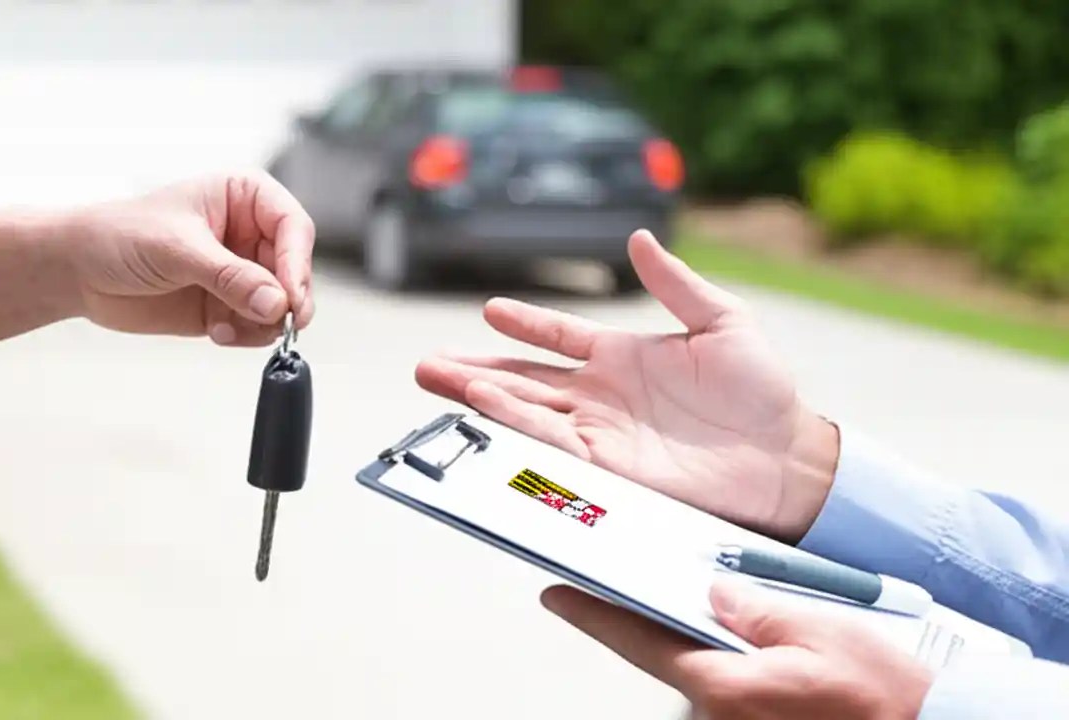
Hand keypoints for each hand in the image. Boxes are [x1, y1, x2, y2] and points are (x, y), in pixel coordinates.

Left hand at [59, 170, 314, 345]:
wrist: (78, 270)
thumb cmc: (119, 235)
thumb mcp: (177, 249)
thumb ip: (229, 276)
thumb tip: (274, 301)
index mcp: (244, 197)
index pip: (292, 227)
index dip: (297, 262)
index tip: (290, 295)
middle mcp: (249, 234)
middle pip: (294, 270)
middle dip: (287, 300)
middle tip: (279, 322)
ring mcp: (240, 272)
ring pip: (281, 303)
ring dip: (265, 322)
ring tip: (231, 327)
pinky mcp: (227, 306)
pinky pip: (258, 327)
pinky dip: (247, 335)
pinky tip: (218, 332)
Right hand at [415, 230, 837, 541]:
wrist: (788, 457)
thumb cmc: (764, 392)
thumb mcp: (723, 322)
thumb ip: (676, 285)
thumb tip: (639, 239)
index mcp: (623, 358)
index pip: (559, 339)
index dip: (526, 324)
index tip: (490, 309)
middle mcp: (601, 397)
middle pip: (524, 381)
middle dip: (475, 369)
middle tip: (428, 362)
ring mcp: (599, 434)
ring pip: (525, 411)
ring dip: (479, 396)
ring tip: (436, 379)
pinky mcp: (607, 469)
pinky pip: (550, 443)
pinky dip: (514, 425)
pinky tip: (484, 407)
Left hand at [541, 580, 932, 719]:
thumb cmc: (882, 697)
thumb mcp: (818, 629)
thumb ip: (753, 607)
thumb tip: (714, 592)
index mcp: (722, 683)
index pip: (637, 639)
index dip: (593, 613)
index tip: (557, 595)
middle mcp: (716, 714)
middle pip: (675, 657)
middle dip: (698, 633)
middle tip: (748, 620)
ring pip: (708, 678)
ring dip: (731, 660)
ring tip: (792, 657)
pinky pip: (731, 696)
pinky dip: (747, 679)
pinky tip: (791, 676)